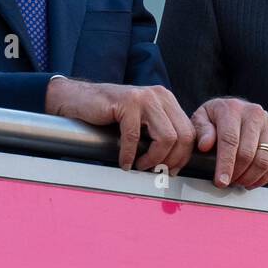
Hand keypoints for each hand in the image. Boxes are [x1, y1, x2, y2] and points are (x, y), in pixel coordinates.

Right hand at [46, 78, 194, 174]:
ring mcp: (144, 98)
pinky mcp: (127, 103)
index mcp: (167, 100)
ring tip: (141, 166)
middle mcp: (160, 96)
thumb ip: (159, 133)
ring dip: (154, 159)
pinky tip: (125, 162)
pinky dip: (130, 155)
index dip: (183, 155)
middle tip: (156, 171)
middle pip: (182, 135)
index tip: (172, 169)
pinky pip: (135, 137)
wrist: (78, 99)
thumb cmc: (109, 114)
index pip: (189, 131)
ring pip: (166, 137)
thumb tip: (174, 162)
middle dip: (172, 160)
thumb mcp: (142, 121)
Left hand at [190, 97, 267, 188]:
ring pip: (264, 159)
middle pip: (248, 153)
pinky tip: (253, 181)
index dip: (226, 164)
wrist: (234, 108)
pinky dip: (265, 177)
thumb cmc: (215, 117)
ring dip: (251, 177)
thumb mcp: (201, 119)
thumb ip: (201, 131)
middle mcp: (254, 113)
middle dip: (237, 174)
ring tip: (239, 182)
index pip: (230, 140)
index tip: (221, 181)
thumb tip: (205, 145)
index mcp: (232, 109)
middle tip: (228, 182)